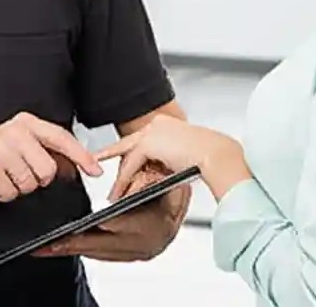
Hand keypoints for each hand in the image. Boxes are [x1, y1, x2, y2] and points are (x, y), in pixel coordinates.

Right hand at [0, 112, 102, 202]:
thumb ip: (46, 153)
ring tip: (3, 176)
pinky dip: (3, 194)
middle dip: (36, 179)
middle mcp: (15, 132)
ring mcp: (2, 148)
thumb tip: (75, 167)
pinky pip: (12, 193)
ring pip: (31, 184)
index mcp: (26, 123)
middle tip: (17, 172)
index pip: (62, 138)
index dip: (82, 156)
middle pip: (48, 170)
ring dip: (18, 188)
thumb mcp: (19, 147)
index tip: (95, 170)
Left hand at [32, 162, 190, 261]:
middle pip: (104, 247)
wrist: (197, 186)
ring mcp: (141, 251)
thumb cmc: (175, 176)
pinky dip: (86, 250)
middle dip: (73, 246)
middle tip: (47, 247)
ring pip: (102, 254)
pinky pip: (106, 255)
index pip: (121, 229)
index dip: (97, 230)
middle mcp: (148, 242)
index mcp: (155, 225)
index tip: (72, 233)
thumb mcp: (165, 177)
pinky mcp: (135, 254)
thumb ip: (149, 183)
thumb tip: (133, 186)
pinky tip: (67, 247)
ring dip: (75, 250)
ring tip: (48, 248)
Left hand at [96, 114, 241, 201]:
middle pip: (130, 141)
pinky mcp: (149, 143)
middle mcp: (158, 124)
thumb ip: (170, 159)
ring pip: (128, 154)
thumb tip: (163, 169)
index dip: (132, 150)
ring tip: (113, 192)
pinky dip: (125, 179)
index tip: (122, 158)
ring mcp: (152, 131)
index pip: (143, 137)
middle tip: (98, 160)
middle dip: (112, 153)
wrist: (217, 155)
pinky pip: (131, 164)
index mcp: (168, 124)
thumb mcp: (186, 156)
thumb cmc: (211, 157)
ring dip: (121, 176)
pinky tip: (121, 191)